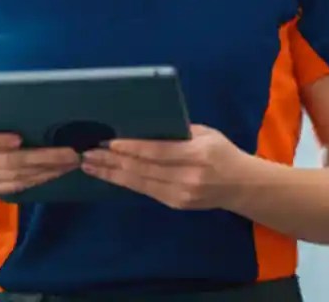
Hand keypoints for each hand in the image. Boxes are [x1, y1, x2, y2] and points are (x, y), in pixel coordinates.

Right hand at [0, 113, 78, 199]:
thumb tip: (23, 93)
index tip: (20, 138)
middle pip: (9, 162)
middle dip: (43, 157)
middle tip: (71, 153)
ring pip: (18, 176)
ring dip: (48, 170)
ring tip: (71, 161)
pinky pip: (19, 187)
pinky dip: (41, 178)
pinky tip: (58, 171)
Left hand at [80, 125, 251, 210]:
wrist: (241, 186)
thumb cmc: (222, 152)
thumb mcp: (206, 133)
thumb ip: (178, 130)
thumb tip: (144, 124)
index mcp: (197, 155)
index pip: (158, 152)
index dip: (131, 148)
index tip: (108, 143)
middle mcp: (188, 177)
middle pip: (143, 169)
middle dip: (112, 161)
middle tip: (87, 153)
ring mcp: (181, 194)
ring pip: (139, 183)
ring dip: (111, 174)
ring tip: (90, 165)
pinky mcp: (175, 204)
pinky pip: (145, 191)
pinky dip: (125, 182)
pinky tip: (110, 175)